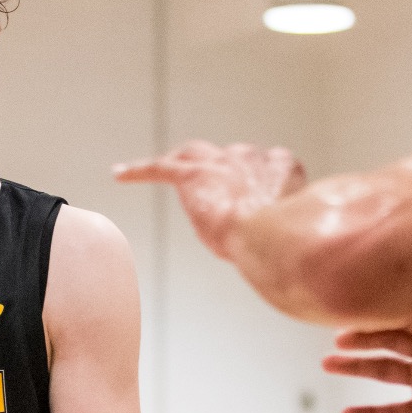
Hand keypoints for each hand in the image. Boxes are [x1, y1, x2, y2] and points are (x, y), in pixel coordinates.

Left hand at [114, 141, 306, 261]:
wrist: (270, 236)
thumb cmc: (288, 244)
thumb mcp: (292, 236)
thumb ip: (284, 233)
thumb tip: (285, 258)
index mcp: (283, 167)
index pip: (264, 169)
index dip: (255, 186)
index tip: (253, 203)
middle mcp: (251, 156)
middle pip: (230, 159)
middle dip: (224, 172)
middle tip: (216, 195)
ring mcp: (221, 161)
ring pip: (195, 154)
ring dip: (182, 161)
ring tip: (167, 167)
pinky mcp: (192, 173)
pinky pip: (159, 168)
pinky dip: (139, 170)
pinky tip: (120, 174)